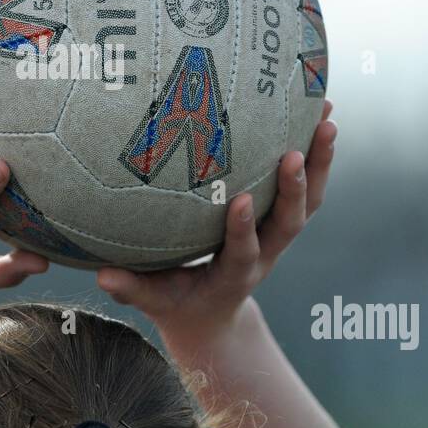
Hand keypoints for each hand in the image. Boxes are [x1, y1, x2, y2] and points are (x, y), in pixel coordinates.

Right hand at [97, 102, 336, 361]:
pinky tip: (319, 112)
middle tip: (298, 151)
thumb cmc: (175, 302)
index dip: (243, 229)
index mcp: (233, 275)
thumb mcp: (153, 301)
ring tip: (326, 118)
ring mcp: (277, 235)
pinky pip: (307, 186)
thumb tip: (101, 276)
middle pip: (290, 222)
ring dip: (320, 162)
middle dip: (296, 188)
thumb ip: (131, 289)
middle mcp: (264, 253)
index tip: (242, 201)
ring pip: (308, 201)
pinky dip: (317, 152)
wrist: (212, 315)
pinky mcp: (281, 219)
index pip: (243, 251)